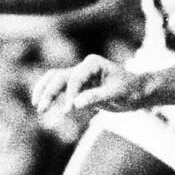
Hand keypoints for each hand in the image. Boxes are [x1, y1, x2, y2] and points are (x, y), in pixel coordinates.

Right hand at [31, 53, 145, 115]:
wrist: (136, 91)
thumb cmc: (130, 90)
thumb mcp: (116, 94)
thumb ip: (96, 97)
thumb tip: (75, 104)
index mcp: (93, 63)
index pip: (75, 78)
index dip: (70, 94)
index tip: (69, 110)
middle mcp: (83, 66)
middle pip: (59, 77)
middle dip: (49, 92)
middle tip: (41, 109)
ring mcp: (79, 75)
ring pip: (55, 79)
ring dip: (45, 91)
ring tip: (37, 106)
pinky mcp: (78, 85)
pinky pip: (59, 87)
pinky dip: (50, 94)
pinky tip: (42, 104)